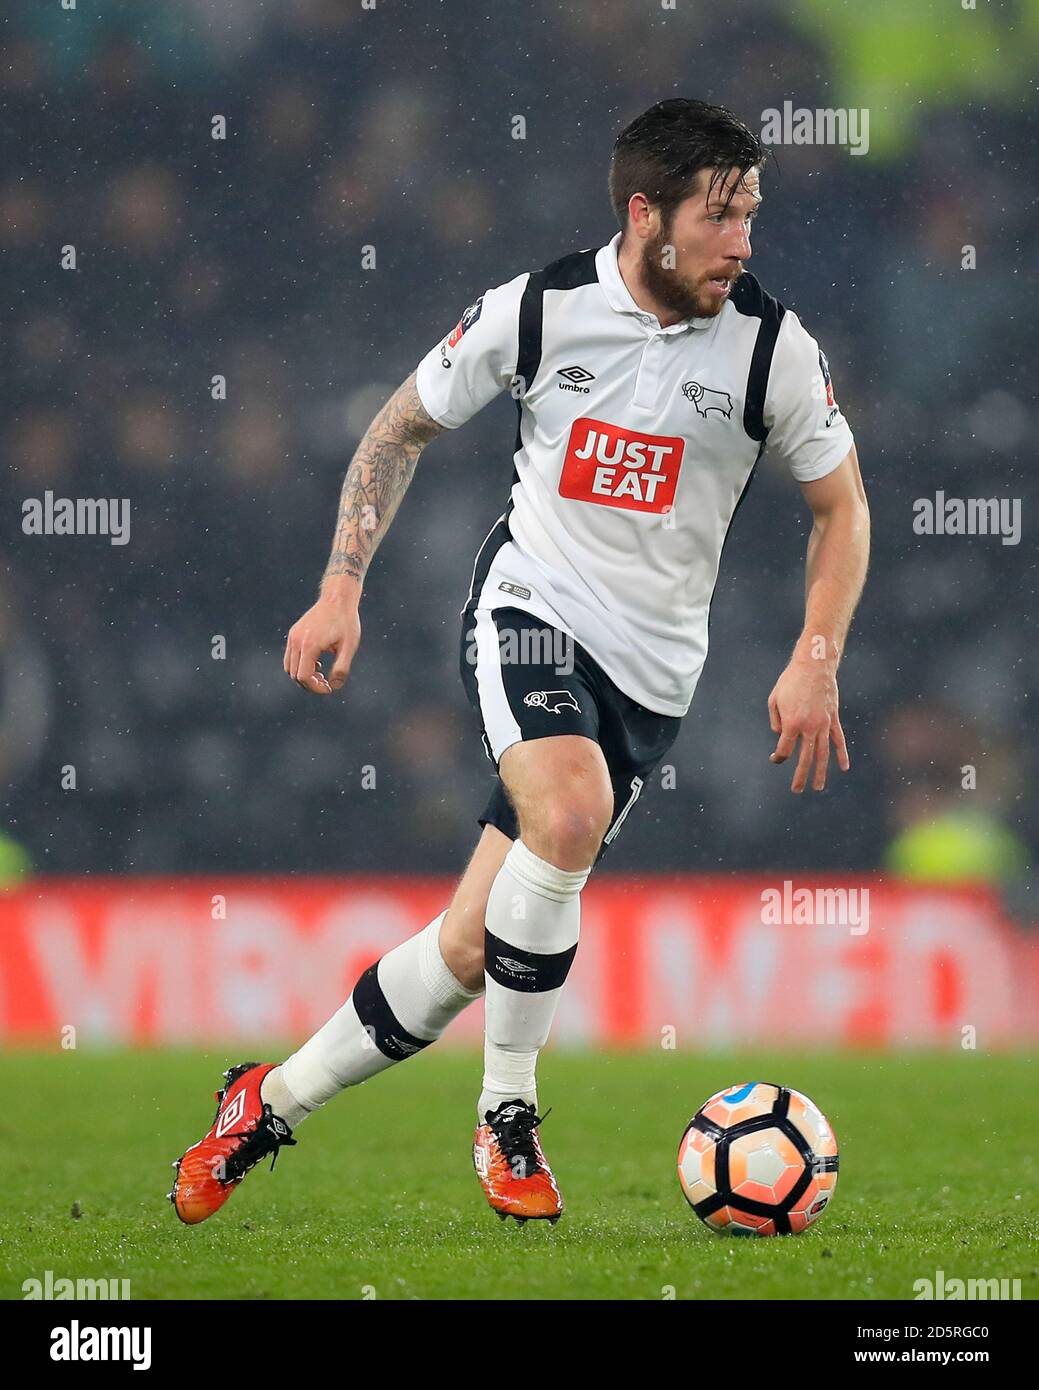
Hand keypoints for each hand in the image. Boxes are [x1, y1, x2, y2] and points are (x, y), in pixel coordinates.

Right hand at [284, 591, 360, 695]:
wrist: (337, 598)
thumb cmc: (346, 622)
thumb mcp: (350, 647)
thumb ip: (342, 668)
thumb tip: (334, 686)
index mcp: (310, 645)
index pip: (304, 677)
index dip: (315, 688)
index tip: (329, 688)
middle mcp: (297, 641)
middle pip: (294, 674)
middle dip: (310, 683)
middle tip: (327, 683)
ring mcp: (293, 636)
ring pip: (289, 667)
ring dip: (303, 675)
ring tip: (321, 673)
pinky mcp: (294, 633)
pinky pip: (290, 656)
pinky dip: (300, 665)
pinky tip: (316, 663)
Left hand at [767, 654, 848, 792]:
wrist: (814, 666)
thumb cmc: (790, 681)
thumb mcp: (774, 699)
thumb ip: (775, 720)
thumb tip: (781, 736)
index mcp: (792, 723)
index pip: (785, 749)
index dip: (778, 757)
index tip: (775, 758)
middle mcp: (809, 727)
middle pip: (804, 758)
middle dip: (800, 776)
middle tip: (796, 790)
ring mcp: (824, 724)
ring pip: (823, 753)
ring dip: (820, 772)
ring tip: (818, 787)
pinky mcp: (833, 719)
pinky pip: (839, 740)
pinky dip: (841, 754)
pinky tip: (843, 768)